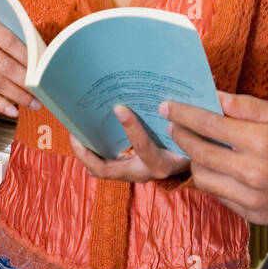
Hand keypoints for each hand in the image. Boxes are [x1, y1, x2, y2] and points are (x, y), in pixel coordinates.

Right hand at [0, 10, 39, 116]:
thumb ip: (7, 32)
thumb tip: (38, 52)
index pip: (10, 41)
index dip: (28, 57)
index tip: (43, 68)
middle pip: (5, 64)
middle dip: (27, 80)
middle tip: (44, 90)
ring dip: (18, 95)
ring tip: (34, 103)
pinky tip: (13, 111)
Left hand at [68, 105, 189, 182]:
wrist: (192, 172)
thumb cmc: (190, 148)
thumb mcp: (189, 136)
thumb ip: (183, 119)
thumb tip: (182, 94)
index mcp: (161, 164)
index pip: (144, 149)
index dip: (132, 129)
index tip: (120, 108)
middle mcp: (142, 174)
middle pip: (104, 170)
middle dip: (86, 153)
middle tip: (75, 132)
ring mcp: (131, 175)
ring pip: (98, 170)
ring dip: (85, 153)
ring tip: (76, 131)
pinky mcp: (124, 171)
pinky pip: (102, 165)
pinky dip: (92, 151)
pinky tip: (87, 132)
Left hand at [161, 91, 267, 224]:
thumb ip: (246, 107)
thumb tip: (215, 97)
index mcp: (260, 142)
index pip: (209, 125)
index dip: (183, 114)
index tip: (167, 107)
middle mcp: (252, 172)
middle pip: (199, 153)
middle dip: (181, 136)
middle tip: (174, 125)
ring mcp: (251, 197)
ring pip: (203, 178)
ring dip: (195, 161)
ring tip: (195, 147)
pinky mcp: (252, 215)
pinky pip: (219, 196)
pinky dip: (214, 180)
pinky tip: (217, 167)